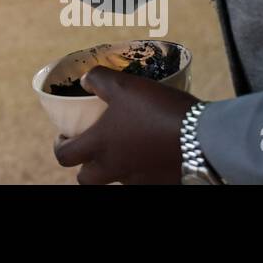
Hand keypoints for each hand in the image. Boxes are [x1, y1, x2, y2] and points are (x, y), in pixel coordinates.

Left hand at [53, 66, 197, 183]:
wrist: (203, 137)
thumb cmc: (158, 109)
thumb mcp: (124, 85)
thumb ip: (98, 79)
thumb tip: (85, 79)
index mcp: (101, 146)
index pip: (64, 157)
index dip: (59, 146)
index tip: (65, 136)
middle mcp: (115, 169)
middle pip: (86, 179)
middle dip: (84, 166)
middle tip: (90, 147)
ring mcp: (139, 180)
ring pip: (116, 180)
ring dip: (114, 166)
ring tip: (125, 144)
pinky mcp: (161, 183)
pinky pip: (143, 179)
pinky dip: (141, 168)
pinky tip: (151, 151)